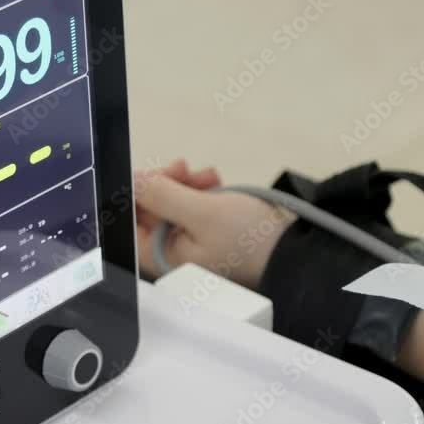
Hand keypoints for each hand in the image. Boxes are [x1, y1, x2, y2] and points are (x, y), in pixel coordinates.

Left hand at [134, 161, 295, 287]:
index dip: (136, 193)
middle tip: (184, 167)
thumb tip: (134, 181)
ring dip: (184, 183)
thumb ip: (163, 195)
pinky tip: (214, 182)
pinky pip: (189, 207)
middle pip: (148, 209)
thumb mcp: (203, 212)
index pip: (129, 221)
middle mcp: (168, 253)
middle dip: (165, 183)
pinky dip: (198, 191)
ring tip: (209, 176)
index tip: (153, 173)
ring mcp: (187, 244)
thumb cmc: (249, 240)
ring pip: (169, 204)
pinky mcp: (205, 235)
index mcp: (159, 256)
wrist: (295, 255)